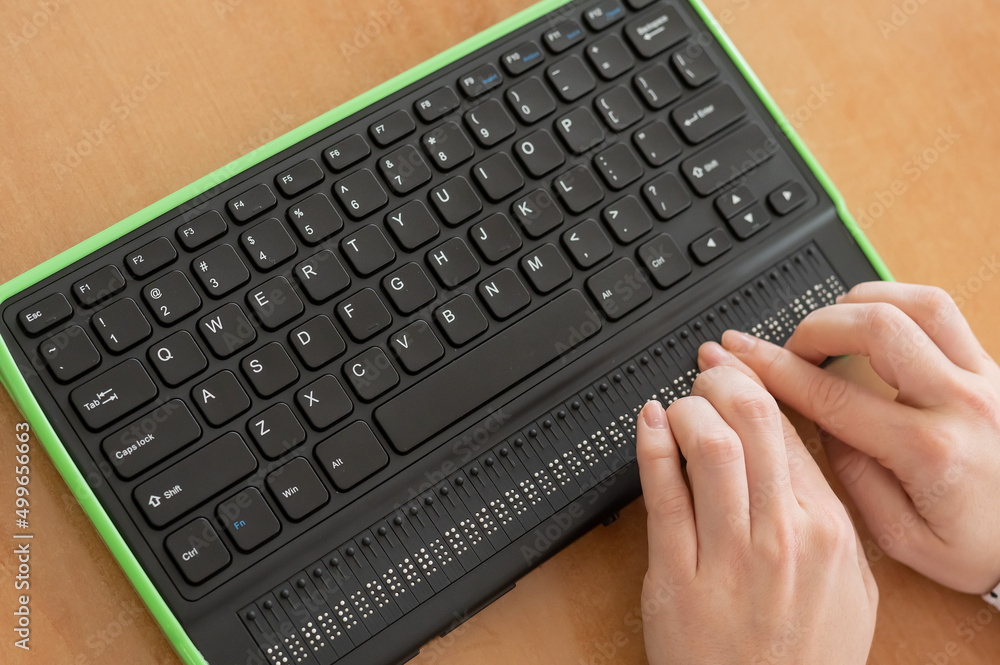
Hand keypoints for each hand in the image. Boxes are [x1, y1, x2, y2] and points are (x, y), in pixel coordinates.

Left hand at [637, 350, 876, 664]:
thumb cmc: (801, 656)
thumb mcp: (850, 589)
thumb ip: (830, 519)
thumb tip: (795, 455)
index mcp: (826, 531)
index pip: (789, 431)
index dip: (757, 388)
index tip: (739, 372)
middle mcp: (780, 538)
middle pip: (752, 424)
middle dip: (724, 383)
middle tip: (706, 376)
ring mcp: (727, 556)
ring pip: (710, 448)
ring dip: (690, 409)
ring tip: (681, 404)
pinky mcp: (676, 575)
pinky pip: (662, 494)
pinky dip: (653, 446)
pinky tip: (650, 424)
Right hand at [722, 281, 999, 594]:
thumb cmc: (984, 545)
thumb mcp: (907, 541)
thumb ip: (857, 482)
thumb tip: (823, 427)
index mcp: (930, 450)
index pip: (833, 395)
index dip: (774, 370)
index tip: (739, 356)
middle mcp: (960, 402)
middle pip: (876, 327)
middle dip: (815, 326)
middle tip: (790, 346)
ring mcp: (982, 376)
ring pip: (914, 303)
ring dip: (859, 302)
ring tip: (830, 326)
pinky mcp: (991, 367)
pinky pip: (940, 309)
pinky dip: (896, 300)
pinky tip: (872, 318)